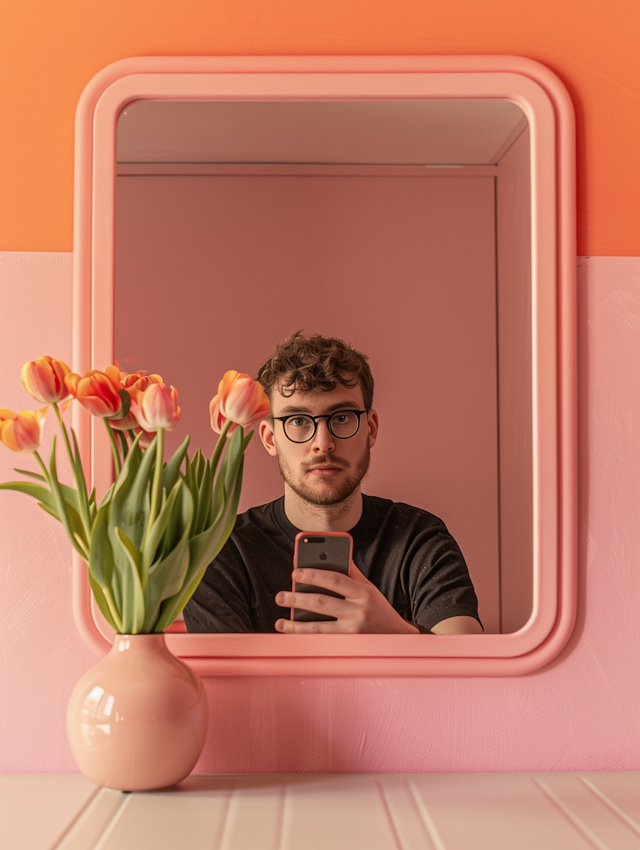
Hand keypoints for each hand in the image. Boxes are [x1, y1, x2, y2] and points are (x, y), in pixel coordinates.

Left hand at [274, 560, 419, 633]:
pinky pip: (323, 641)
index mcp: (363, 592)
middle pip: (322, 603)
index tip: (295, 573)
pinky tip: (293, 637)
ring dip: (296, 625)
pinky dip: (307, 639)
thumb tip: (334, 553)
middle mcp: (359, 611)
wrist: (398, 637)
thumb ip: (351, 573)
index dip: (313, 575)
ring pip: (319, 627)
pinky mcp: (349, 646)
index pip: (334, 579)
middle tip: (280, 596)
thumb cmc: (380, 609)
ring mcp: (353, 631)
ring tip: (280, 622)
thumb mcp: (369, 588)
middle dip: (297, 599)